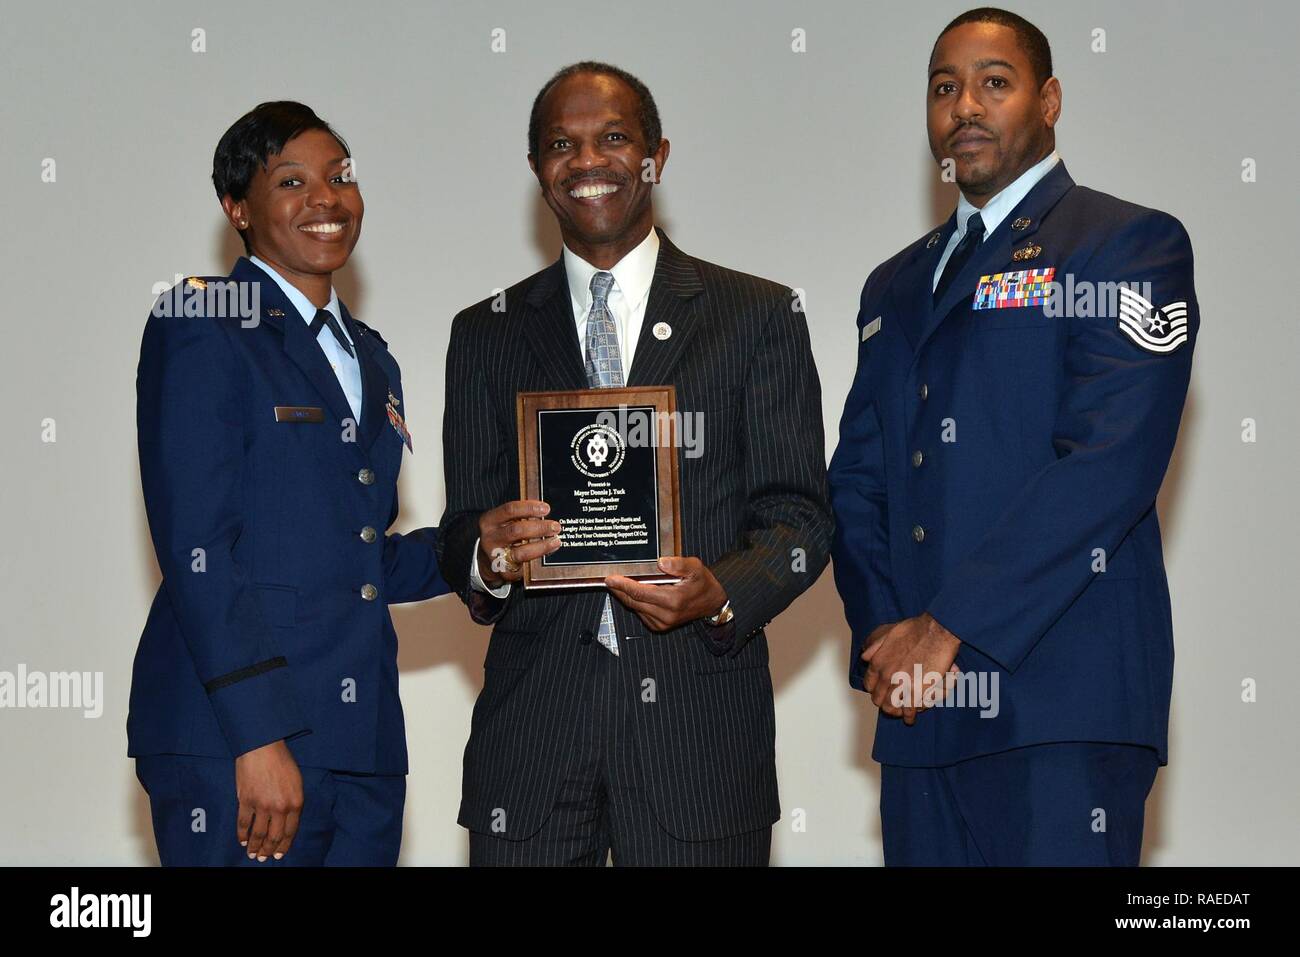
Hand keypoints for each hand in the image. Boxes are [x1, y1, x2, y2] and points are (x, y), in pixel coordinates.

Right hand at [234, 739, 302, 861]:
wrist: (263, 746)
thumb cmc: (281, 761)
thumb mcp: (296, 782)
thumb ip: (293, 802)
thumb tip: (287, 821)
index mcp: (296, 802)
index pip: (290, 832)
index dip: (284, 846)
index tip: (279, 854)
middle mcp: (281, 807)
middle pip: (275, 837)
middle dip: (269, 850)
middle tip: (263, 858)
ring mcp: (263, 805)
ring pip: (258, 834)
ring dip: (255, 847)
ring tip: (252, 854)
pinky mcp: (246, 801)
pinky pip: (244, 823)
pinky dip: (242, 835)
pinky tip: (241, 841)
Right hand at [476, 500, 561, 587]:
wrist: (486, 559)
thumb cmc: (501, 535)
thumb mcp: (504, 521)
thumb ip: (520, 515)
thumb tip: (544, 511)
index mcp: (489, 521)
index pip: (510, 510)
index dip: (530, 507)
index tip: (546, 508)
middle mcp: (490, 538)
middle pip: (517, 530)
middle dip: (540, 527)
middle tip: (555, 526)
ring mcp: (496, 556)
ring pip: (522, 552)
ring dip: (542, 546)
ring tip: (556, 541)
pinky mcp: (504, 571)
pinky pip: (525, 565)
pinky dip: (539, 557)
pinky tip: (549, 552)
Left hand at [605, 556, 726, 632]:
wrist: (711, 603)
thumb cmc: (703, 583)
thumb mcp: (695, 567)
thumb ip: (678, 564)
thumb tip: (660, 562)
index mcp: (673, 600)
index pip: (640, 593)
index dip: (623, 585)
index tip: (610, 579)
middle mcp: (666, 614)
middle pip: (633, 602)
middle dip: (619, 590)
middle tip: (609, 579)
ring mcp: (662, 623)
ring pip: (635, 608)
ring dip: (625, 596)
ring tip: (617, 584)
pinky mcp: (660, 626)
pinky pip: (641, 613)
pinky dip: (634, 603)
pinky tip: (631, 592)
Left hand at [861, 613, 961, 725]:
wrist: (935, 632)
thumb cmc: (915, 630)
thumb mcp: (887, 634)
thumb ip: (874, 647)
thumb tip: (864, 657)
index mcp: (878, 663)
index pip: (869, 685)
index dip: (875, 690)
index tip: (880, 692)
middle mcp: (886, 676)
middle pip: (879, 699)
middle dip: (884, 702)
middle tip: (891, 704)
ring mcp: (901, 685)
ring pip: (892, 707)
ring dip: (896, 711)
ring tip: (900, 713)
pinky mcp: (917, 691)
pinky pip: (909, 710)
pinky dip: (909, 716)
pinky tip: (911, 718)